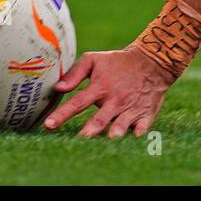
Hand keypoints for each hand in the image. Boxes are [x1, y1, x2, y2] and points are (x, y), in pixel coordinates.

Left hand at [43, 46, 175, 138]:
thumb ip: (75, 73)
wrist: (151, 61)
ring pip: (121, 125)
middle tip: (79, 141)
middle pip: (99, 119)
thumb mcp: (94, 60)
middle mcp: (114, 100)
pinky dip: (138, 133)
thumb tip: (58, 88)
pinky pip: (142, 127)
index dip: (62, 114)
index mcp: (100, 87)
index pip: (77, 103)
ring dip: (115, 133)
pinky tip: (134, 139)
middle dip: (89, 131)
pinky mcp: (145, 114)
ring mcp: (130, 108)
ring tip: (109, 139)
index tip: (48, 125)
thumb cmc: (118, 62)